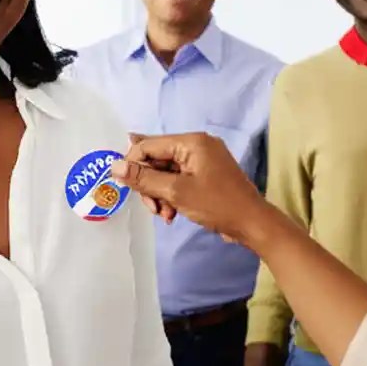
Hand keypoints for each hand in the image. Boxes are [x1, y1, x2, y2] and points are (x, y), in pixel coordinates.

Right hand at [111, 133, 268, 243]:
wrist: (252, 224)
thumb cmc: (216, 204)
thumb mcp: (176, 192)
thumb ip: (144, 178)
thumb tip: (114, 167)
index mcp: (191, 142)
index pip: (149, 145)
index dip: (133, 165)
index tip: (126, 187)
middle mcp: (197, 145)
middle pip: (157, 160)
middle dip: (149, 184)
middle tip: (151, 207)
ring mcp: (203, 160)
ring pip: (166, 173)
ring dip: (159, 194)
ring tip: (164, 214)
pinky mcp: (206, 175)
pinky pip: (179, 180)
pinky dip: (171, 196)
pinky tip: (172, 214)